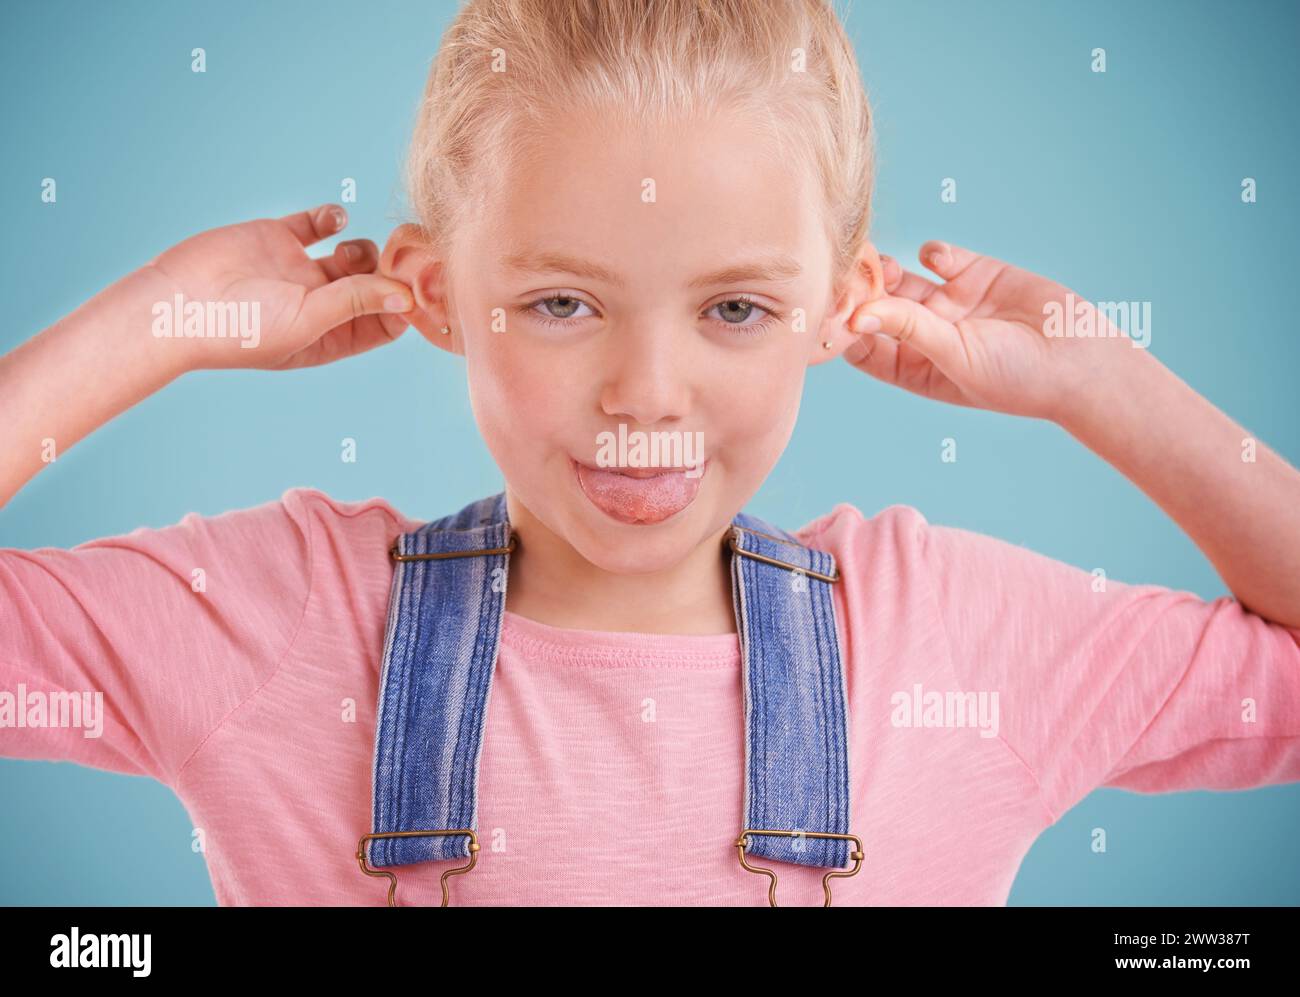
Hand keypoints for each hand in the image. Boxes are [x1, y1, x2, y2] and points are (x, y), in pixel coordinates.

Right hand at [141, 203, 415, 371]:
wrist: (177, 301)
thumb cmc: (240, 328)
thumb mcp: (307, 320)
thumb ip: (357, 302)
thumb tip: (407, 296)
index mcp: (331, 337)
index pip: (385, 323)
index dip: (404, 306)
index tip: (416, 288)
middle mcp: (320, 305)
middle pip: (376, 286)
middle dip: (391, 273)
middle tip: (401, 258)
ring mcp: (300, 270)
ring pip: (354, 255)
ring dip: (364, 249)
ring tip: (350, 253)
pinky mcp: (278, 239)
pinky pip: (318, 224)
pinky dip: (334, 218)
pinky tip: (333, 221)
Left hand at [843, 241, 1137, 421]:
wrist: (1081, 361)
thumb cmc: (1017, 378)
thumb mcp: (955, 356)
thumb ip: (907, 328)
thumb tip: (857, 314)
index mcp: (912, 367)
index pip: (862, 345)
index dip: (843, 327)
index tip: (828, 309)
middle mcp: (925, 334)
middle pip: (876, 307)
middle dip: (860, 290)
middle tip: (847, 273)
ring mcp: (949, 303)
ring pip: (902, 279)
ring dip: (888, 268)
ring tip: (882, 262)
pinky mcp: (976, 275)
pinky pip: (940, 257)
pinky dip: (932, 253)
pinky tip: (936, 259)